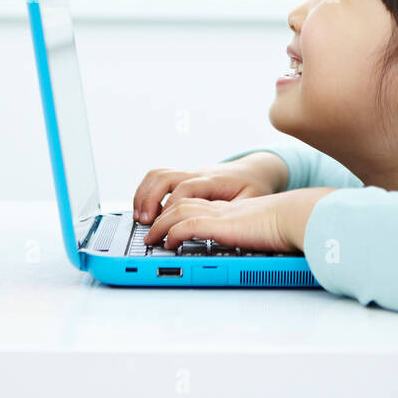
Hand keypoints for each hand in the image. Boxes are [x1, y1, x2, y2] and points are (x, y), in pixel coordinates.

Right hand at [131, 153, 289, 225]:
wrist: (257, 170)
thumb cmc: (255, 187)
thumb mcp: (252, 201)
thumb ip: (234, 213)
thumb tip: (217, 227)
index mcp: (214, 180)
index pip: (186, 187)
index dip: (173, 205)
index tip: (165, 225)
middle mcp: (198, 173)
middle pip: (165, 176)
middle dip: (149, 198)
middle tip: (145, 222)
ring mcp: (190, 173)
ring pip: (158, 174)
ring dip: (144, 194)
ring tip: (140, 218)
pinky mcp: (185, 177)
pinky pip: (159, 179)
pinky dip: (147, 192)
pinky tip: (147, 211)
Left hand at [143, 188, 335, 254]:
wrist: (298, 216)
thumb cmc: (289, 225)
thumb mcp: (265, 230)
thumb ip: (254, 236)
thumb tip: (256, 249)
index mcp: (231, 209)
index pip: (197, 203)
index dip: (178, 211)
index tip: (168, 224)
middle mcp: (223, 208)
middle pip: (182, 203)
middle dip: (162, 216)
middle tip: (150, 231)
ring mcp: (221, 214)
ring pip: (180, 211)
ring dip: (162, 224)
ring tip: (152, 238)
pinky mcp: (222, 224)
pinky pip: (189, 224)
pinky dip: (174, 232)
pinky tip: (169, 242)